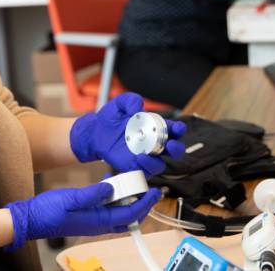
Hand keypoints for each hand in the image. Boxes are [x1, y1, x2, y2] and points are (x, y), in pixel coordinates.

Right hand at [4, 183, 160, 249]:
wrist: (31, 219)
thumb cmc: (47, 212)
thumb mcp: (71, 199)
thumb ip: (92, 194)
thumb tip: (111, 187)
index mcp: (98, 221)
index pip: (130, 214)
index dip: (145, 203)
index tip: (155, 192)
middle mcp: (99, 224)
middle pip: (129, 217)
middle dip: (142, 204)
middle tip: (148, 189)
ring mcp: (93, 221)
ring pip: (119, 213)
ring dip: (128, 200)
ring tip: (131, 184)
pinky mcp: (87, 216)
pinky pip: (108, 209)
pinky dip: (114, 198)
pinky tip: (110, 185)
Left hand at [70, 92, 186, 175]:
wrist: (95, 132)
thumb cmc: (111, 118)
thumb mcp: (119, 104)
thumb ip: (130, 100)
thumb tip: (137, 108)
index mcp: (155, 127)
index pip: (174, 129)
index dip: (179, 129)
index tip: (178, 128)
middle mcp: (153, 143)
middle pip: (175, 150)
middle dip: (177, 149)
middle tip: (171, 145)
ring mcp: (145, 156)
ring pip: (160, 165)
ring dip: (156, 162)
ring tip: (143, 155)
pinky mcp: (134, 166)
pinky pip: (144, 173)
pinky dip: (143, 169)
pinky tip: (136, 160)